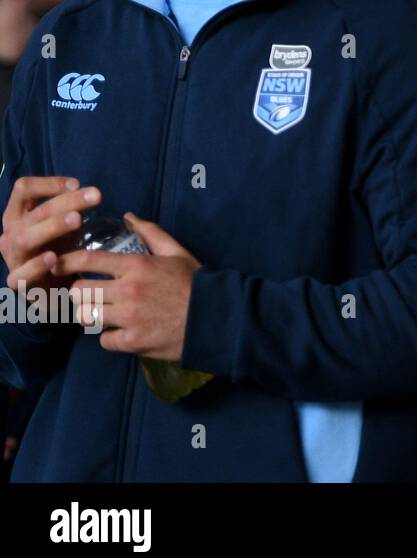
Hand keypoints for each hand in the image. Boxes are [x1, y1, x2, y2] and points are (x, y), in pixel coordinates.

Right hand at [1, 177, 100, 293]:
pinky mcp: (17, 281)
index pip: (24, 189)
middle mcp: (10, 233)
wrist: (52, 288)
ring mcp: (12, 257)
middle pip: (34, 213)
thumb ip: (70, 209)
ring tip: (77, 219)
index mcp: (18, 215)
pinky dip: (36, 265)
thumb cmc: (57, 250)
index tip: (77, 184)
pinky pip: (21, 273)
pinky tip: (53, 258)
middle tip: (95, 196)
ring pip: (24, 239)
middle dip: (65, 202)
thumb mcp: (64, 226)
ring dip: (52, 227)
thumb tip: (90, 192)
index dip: (49, 183)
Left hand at [60, 213, 199, 361]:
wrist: (215, 318)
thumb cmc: (195, 283)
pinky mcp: (133, 341)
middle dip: (78, 292)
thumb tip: (128, 216)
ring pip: (86, 317)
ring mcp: (129, 318)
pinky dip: (109, 336)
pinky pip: (104, 340)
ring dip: (90, 315)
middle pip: (79, 291)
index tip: (60, 265)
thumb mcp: (176, 252)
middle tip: (85, 293)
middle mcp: (128, 291)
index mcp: (137, 266)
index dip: (67, 261)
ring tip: (98, 312)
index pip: (88, 260)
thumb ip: (151, 233)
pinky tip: (120, 331)